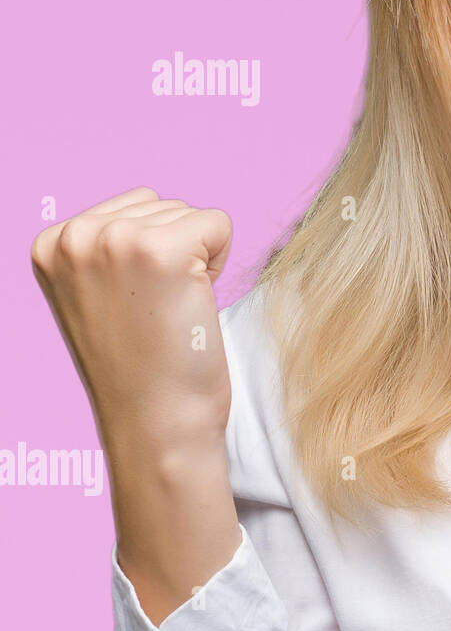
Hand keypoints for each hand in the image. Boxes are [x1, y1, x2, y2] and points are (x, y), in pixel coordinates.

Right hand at [30, 186, 234, 454]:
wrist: (156, 423)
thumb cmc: (139, 365)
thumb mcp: (96, 293)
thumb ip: (106, 249)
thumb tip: (153, 207)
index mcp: (50, 244)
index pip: (132, 208)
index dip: (150, 256)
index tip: (131, 305)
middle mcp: (74, 236)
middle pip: (163, 206)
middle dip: (175, 255)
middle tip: (155, 313)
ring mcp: (115, 240)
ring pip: (191, 215)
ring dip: (196, 262)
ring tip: (169, 313)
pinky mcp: (163, 250)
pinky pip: (219, 224)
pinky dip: (221, 262)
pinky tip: (191, 304)